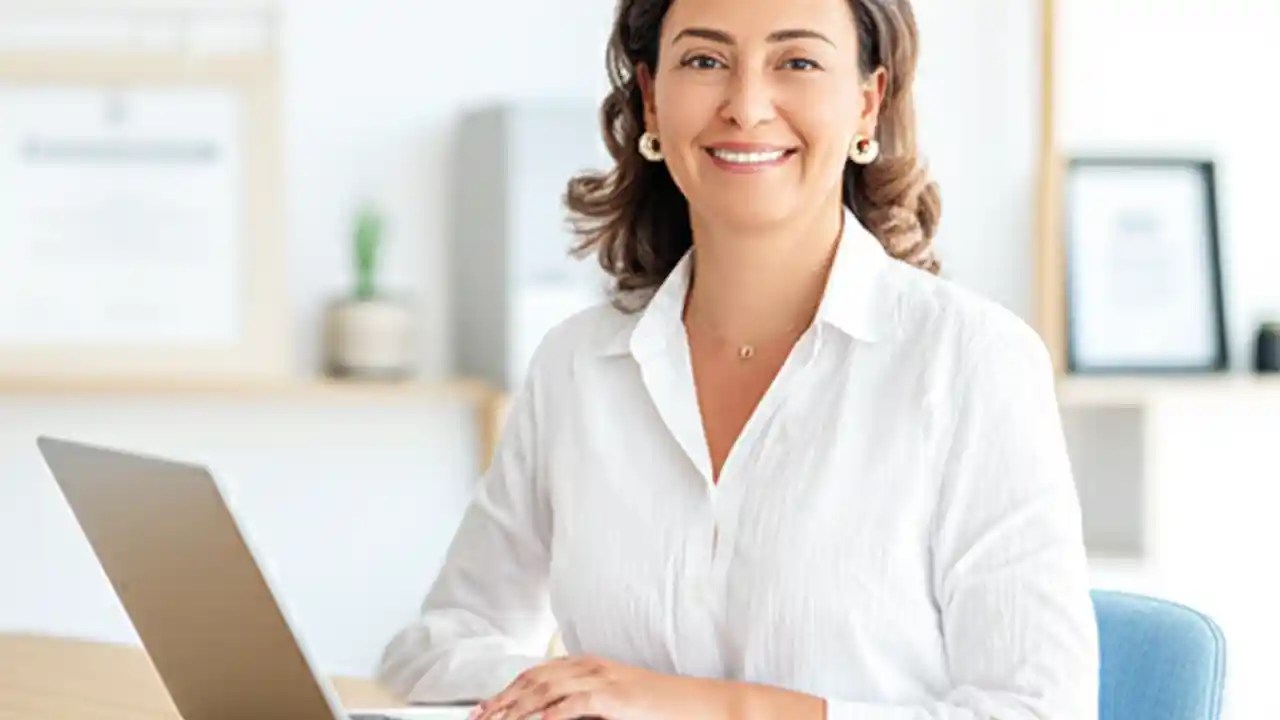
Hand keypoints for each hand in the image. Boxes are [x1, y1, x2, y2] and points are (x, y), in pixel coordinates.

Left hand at [468, 654, 729, 719]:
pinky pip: (573, 705)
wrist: (700, 704)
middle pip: (534, 680)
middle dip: (501, 700)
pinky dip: (548, 713)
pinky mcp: (615, 697)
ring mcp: (603, 680)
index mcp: (589, 666)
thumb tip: (550, 716)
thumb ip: (583, 707)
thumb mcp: (615, 704)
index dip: (507, 691)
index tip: (484, 709)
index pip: (537, 675)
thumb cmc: (660, 709)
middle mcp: (591, 667)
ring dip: (515, 708)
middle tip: (477, 718)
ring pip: (546, 690)